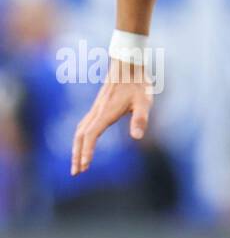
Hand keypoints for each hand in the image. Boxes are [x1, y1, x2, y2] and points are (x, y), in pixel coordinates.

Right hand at [71, 60, 153, 174]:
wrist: (128, 64)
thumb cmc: (138, 83)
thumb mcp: (145, 102)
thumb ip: (140, 119)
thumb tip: (136, 137)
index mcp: (106, 112)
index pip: (91, 135)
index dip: (87, 151)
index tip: (84, 166)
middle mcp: (97, 111)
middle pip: (81, 136)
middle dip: (77, 155)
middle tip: (76, 173)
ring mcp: (96, 108)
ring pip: (80, 131)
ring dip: (77, 148)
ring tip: (78, 164)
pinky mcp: (98, 107)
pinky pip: (84, 125)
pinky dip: (81, 138)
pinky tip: (83, 144)